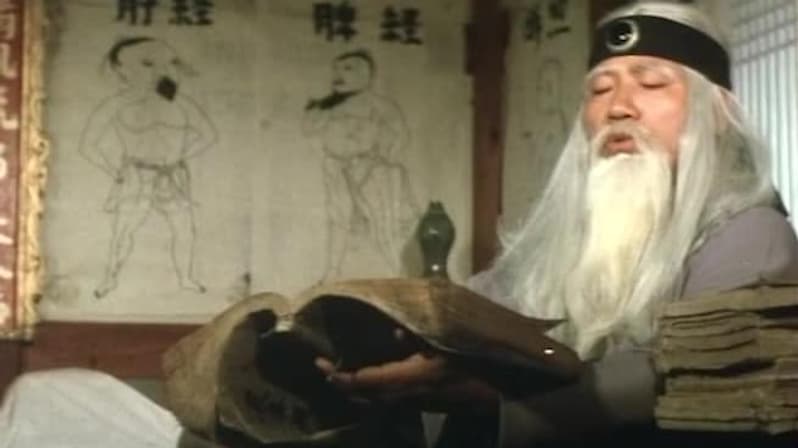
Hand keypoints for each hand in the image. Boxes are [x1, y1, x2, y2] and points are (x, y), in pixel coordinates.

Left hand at [315, 351, 499, 414]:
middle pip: (365, 394)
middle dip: (342, 382)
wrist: (503, 393)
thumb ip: (421, 335)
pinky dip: (371, 389)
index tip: (321, 364)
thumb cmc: (478, 362)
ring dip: (356, 387)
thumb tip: (396, 330)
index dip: (340, 375)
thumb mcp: (450, 343)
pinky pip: (387, 400)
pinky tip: (369, 375)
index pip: (365, 380)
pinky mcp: (422, 406)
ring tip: (340, 371)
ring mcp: (415, 404)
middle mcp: (408, 396)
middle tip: (323, 367)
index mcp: (413, 378)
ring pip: (375, 400)